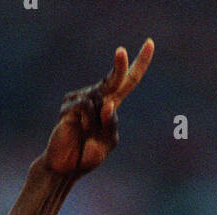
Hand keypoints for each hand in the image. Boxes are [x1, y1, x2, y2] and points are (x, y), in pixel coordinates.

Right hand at [41, 39, 154, 175]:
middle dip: (119, 66)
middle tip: (121, 51)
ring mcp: (81, 100)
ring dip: (99, 121)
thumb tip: (108, 104)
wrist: (66, 168)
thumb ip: (111, 125)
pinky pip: (86, 106)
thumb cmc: (87, 156)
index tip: (150, 43)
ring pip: (100, 99)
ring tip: (88, 135)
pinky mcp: (69, 106)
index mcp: (111, 105)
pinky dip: (88, 120)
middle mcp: (97, 98)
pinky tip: (81, 129)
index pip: (128, 81)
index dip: (139, 64)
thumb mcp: (107, 143)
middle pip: (113, 78)